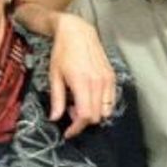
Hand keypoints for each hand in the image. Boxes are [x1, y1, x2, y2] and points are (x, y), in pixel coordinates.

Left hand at [47, 12, 114, 137]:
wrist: (77, 33)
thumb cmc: (62, 53)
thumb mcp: (54, 76)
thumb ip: (56, 99)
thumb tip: (55, 118)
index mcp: (82, 83)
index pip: (85, 115)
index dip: (77, 128)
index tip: (67, 133)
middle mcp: (98, 82)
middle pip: (96, 116)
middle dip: (82, 122)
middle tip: (68, 114)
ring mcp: (108, 80)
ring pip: (106, 110)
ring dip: (92, 114)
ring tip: (76, 105)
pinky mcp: (112, 77)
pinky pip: (111, 100)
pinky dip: (100, 106)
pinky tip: (87, 98)